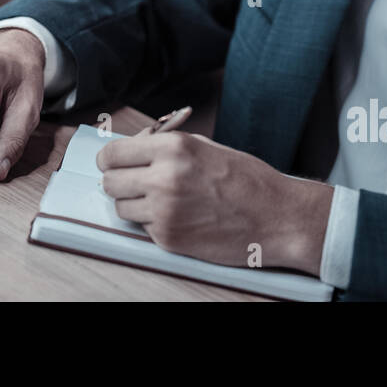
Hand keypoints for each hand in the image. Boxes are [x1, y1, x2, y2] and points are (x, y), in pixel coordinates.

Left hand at [97, 131, 332, 273]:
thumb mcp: (204, 147)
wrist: (277, 217)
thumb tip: (131, 150)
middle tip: (134, 183)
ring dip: (134, 205)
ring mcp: (164, 212)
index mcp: (172, 148)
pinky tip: (180, 216)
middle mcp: (163, 178)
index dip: (110, 159)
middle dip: (118, 182)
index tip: (113, 163)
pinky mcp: (169, 239)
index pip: (112, 153)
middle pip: (109, 182)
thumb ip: (164, 148)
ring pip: (121, 209)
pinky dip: (155, 224)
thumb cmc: (247, 180)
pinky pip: (143, 229)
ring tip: (163, 201)